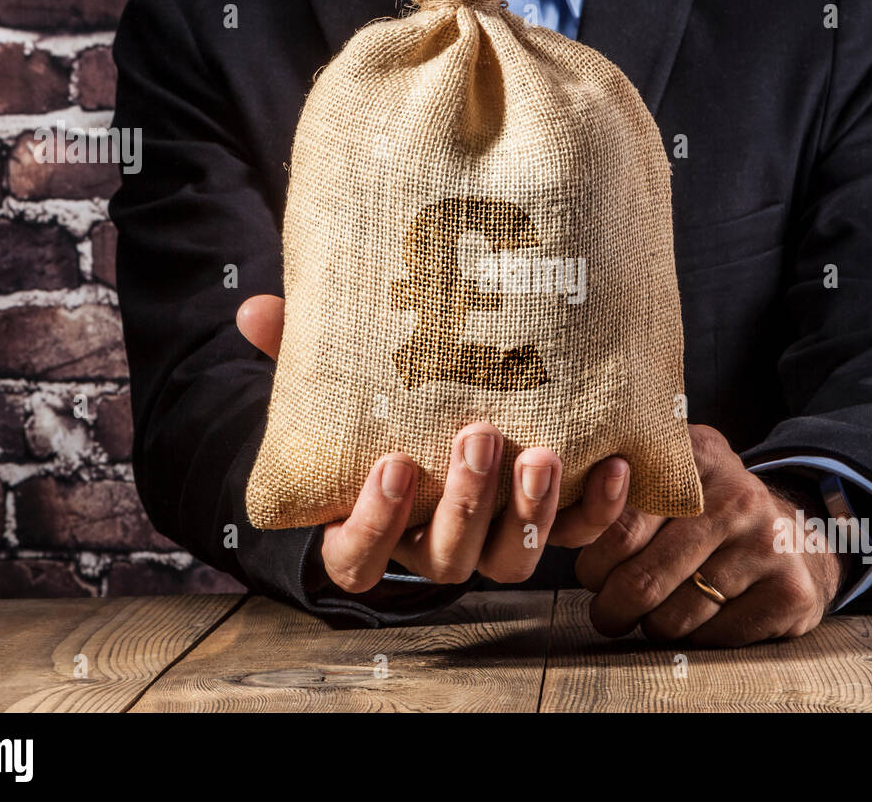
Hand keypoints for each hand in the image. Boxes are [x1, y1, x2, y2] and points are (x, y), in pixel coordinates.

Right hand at [237, 295, 630, 589]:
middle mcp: (434, 545)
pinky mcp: (548, 525)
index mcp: (372, 525)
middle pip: (448, 561)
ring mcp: (493, 541)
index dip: (374, 524)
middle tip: (478, 436)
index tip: (391, 465)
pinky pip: (579, 536)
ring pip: (510, 562)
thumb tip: (254, 310)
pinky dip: (599, 510)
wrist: (445, 413)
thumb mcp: (338, 384)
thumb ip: (296, 356)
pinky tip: (617, 464)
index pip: (358, 558)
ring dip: (529, 514)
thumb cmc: (380, 408)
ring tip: (545, 455)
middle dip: (465, 503)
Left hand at [575, 424, 849, 646]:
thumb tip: (543, 516)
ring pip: (672, 617)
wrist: (795, 538)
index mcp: (693, 456)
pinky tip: (698, 618)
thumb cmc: (703, 511)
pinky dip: (694, 640)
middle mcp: (735, 494)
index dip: (592, 561)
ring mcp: (768, 543)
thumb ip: (612, 486)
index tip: (591, 571)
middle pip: (640, 579)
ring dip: (650, 627)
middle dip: (611, 607)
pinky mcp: (788, 591)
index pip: (616, 524)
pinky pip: (712, 638)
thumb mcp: (669, 475)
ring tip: (650, 614)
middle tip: (608, 611)